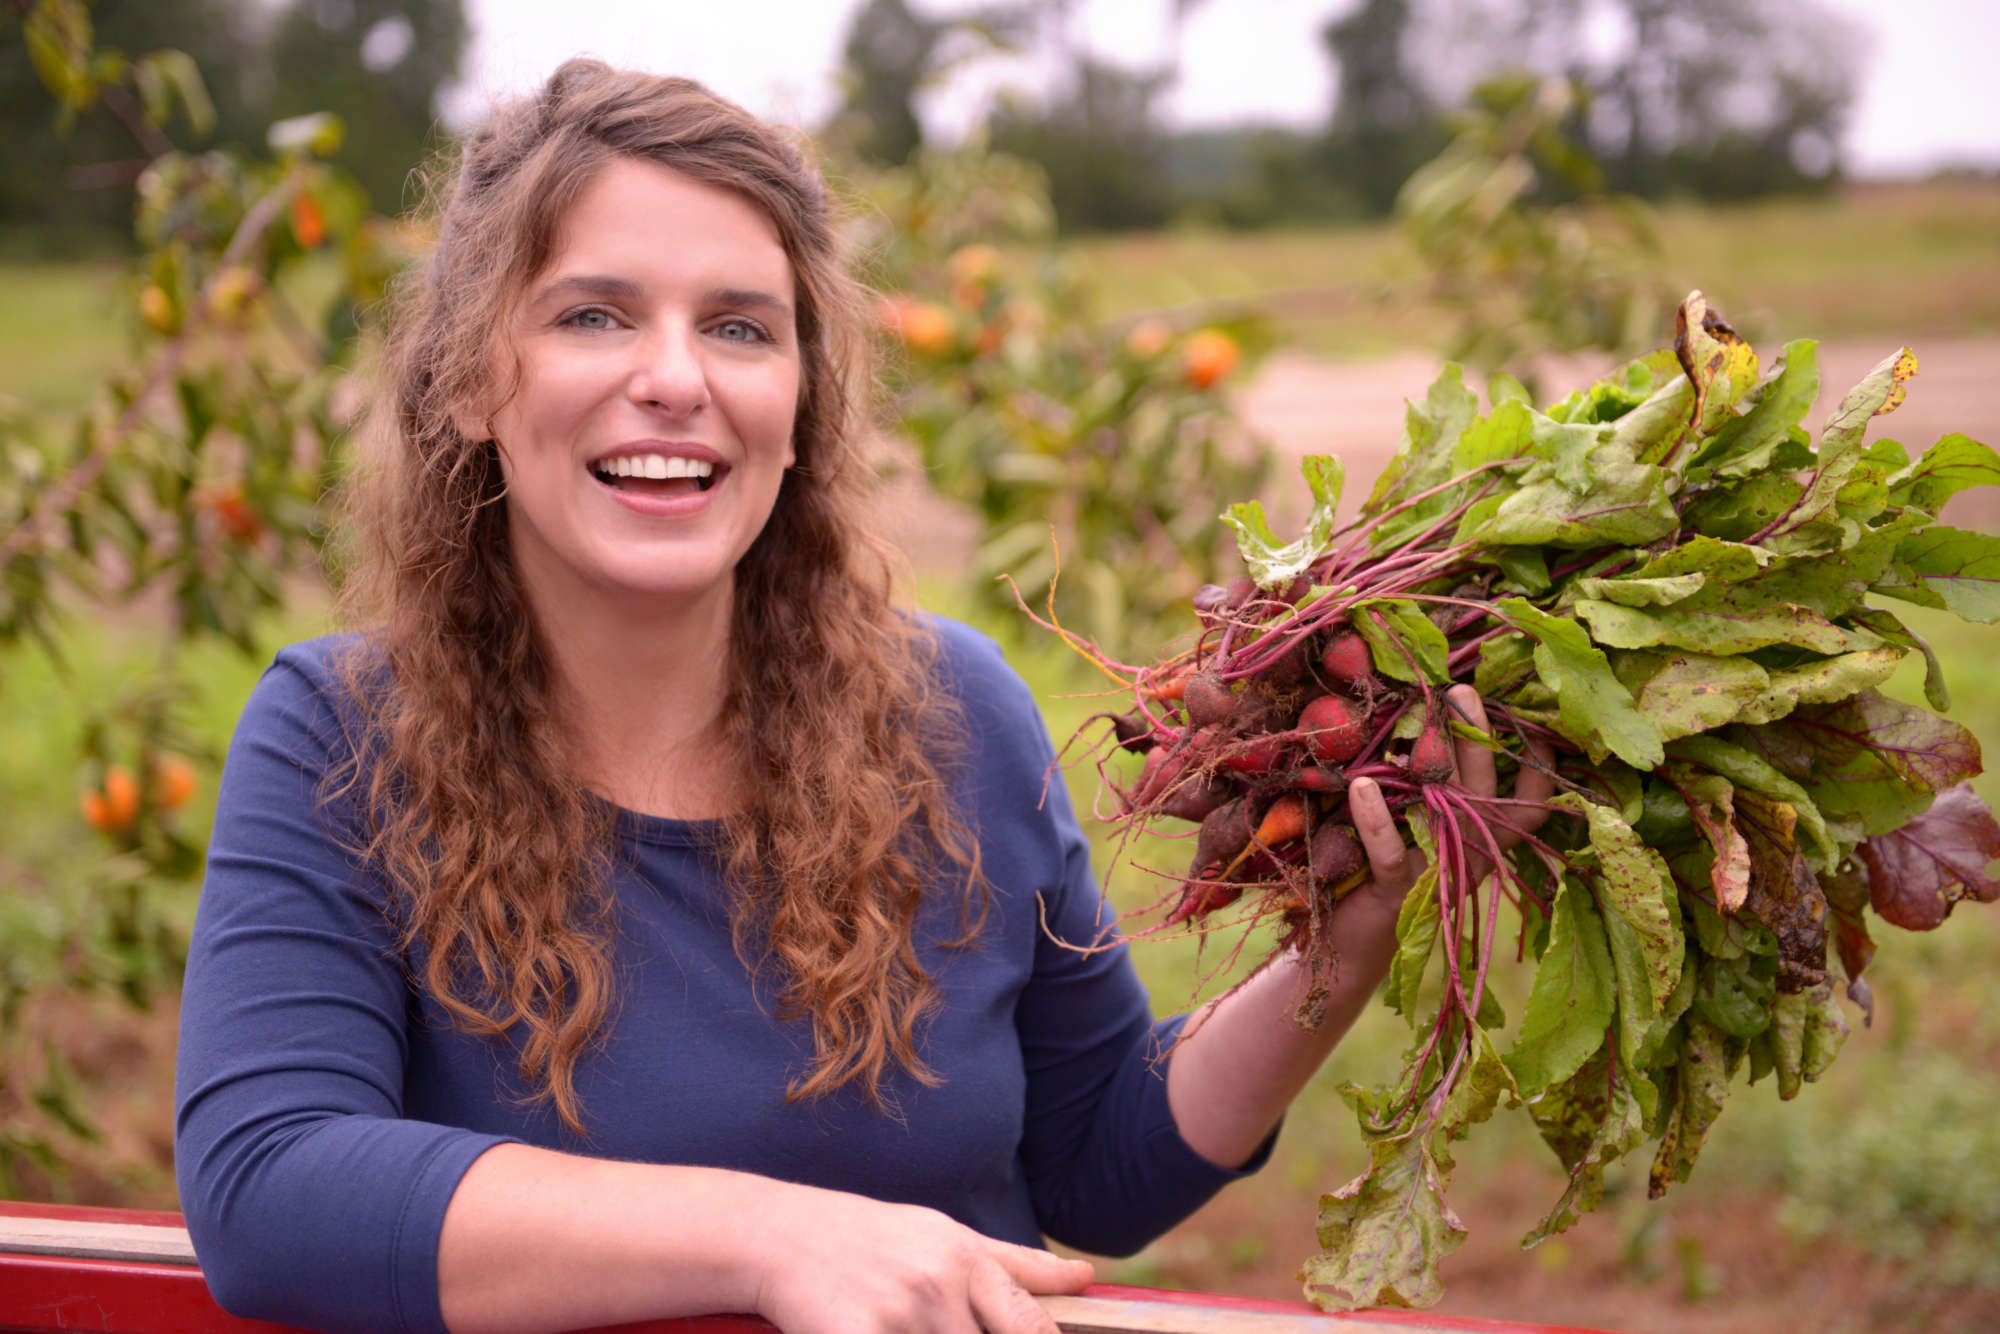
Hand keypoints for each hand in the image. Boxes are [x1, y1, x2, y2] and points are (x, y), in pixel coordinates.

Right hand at [754, 1182, 1093, 1333]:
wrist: (781, 1236)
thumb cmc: (872, 1238)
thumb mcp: (946, 1236)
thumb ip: (1016, 1265)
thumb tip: (1084, 1276)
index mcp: (967, 1260)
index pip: (1031, 1328)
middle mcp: (938, 1286)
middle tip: (950, 1331)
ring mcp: (897, 1316)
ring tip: (912, 1326)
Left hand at [1340, 685, 1554, 919]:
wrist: (1346, 947)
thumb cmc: (1379, 877)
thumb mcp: (1413, 830)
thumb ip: (1427, 792)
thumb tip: (1423, 726)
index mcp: (1482, 847)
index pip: (1528, 810)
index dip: (1539, 772)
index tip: (1532, 722)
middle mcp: (1470, 861)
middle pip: (1485, 795)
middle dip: (1478, 740)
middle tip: (1462, 692)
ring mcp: (1437, 879)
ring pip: (1445, 815)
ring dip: (1434, 763)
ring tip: (1423, 717)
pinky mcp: (1398, 895)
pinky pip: (1391, 852)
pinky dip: (1376, 819)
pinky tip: (1361, 785)